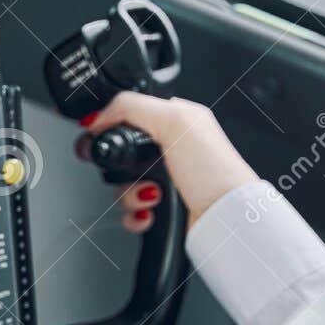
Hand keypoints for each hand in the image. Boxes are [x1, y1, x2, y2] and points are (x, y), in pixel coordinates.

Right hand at [80, 92, 258, 233]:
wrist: (226, 217)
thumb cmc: (215, 170)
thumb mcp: (174, 120)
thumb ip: (131, 107)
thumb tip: (98, 117)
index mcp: (175, 120)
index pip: (128, 116)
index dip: (112, 127)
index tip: (102, 140)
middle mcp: (170, 148)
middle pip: (120, 154)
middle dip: (119, 169)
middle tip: (135, 172)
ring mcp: (165, 178)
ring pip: (122, 184)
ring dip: (129, 195)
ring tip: (150, 196)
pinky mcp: (162, 204)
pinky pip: (130, 209)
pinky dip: (134, 214)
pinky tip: (148, 212)